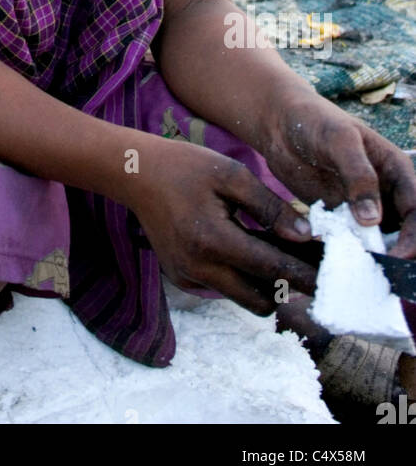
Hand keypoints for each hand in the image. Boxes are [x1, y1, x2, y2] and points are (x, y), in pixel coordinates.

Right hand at [127, 135, 319, 314]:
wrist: (135, 173)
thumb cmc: (185, 166)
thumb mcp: (231, 175)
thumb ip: (270, 206)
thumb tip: (305, 235)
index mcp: (213, 240)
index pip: (271, 268)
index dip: (304, 273)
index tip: (330, 277)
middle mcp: (198, 268)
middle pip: (260, 299)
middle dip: (285, 286)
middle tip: (304, 265)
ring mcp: (187, 276)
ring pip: (242, 297)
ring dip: (262, 283)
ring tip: (276, 254)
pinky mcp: (180, 277)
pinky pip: (222, 288)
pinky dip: (239, 276)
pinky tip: (244, 249)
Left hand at [256, 86, 415, 258]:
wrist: (279, 123)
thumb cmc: (313, 121)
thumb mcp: (338, 140)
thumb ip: (358, 175)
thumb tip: (374, 219)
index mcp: (397, 170)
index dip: (413, 236)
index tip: (396, 257)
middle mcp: (387, 192)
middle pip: (407, 231)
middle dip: (400, 255)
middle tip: (380, 275)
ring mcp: (364, 207)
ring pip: (380, 241)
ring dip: (374, 259)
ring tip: (358, 276)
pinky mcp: (341, 217)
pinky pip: (352, 242)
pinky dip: (349, 255)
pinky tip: (335, 268)